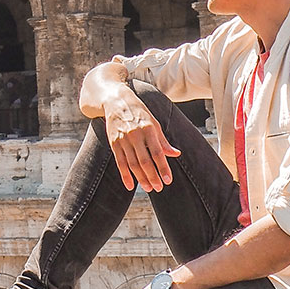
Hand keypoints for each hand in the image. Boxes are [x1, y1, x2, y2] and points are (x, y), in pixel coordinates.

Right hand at [79, 60, 180, 191]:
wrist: (115, 100)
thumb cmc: (138, 112)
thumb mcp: (153, 122)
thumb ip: (163, 140)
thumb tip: (176, 154)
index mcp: (148, 128)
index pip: (157, 152)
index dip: (163, 167)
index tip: (168, 180)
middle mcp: (135, 134)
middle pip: (144, 161)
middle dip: (153, 176)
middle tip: (159, 187)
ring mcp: (123, 139)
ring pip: (132, 164)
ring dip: (141, 178)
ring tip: (149, 188)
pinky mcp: (113, 143)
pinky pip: (120, 162)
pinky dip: (125, 175)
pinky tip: (130, 186)